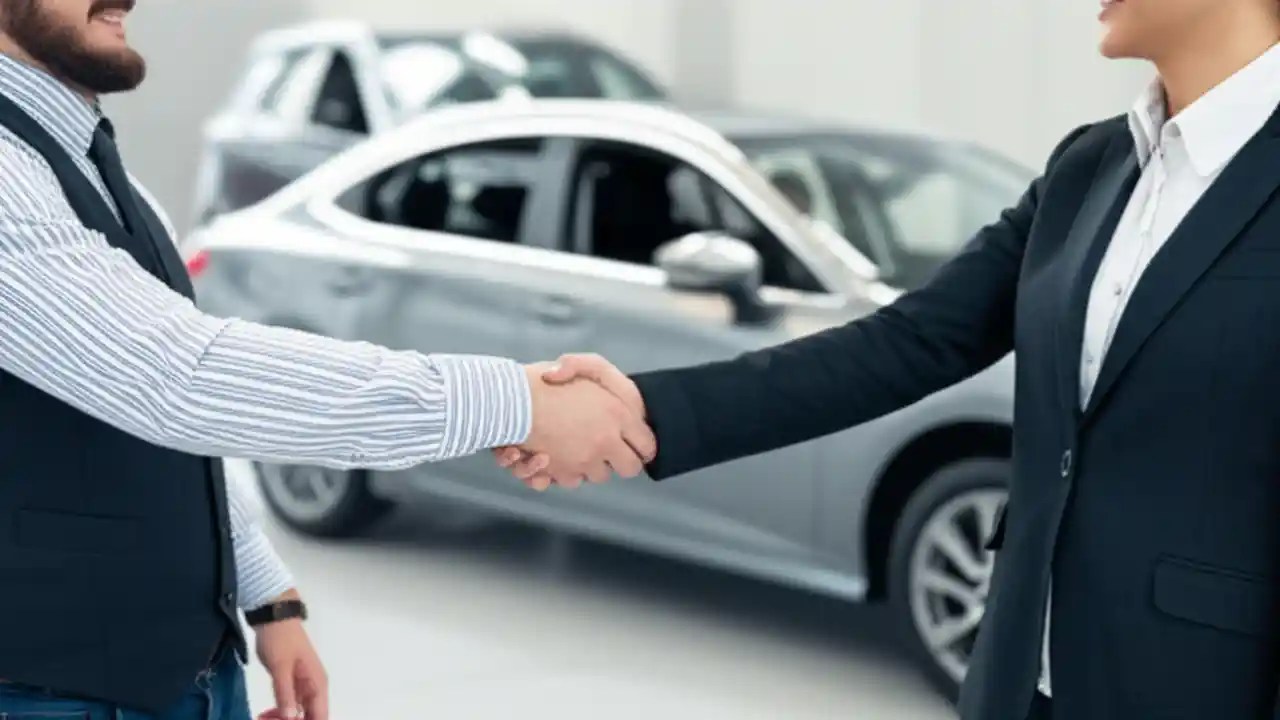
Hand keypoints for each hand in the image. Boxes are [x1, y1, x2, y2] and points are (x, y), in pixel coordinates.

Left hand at [255, 598, 327, 719]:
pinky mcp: (291, 682)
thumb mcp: (280, 667)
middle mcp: (314, 687)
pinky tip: (267, 715)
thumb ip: (285, 694)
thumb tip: (291, 718)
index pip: (321, 716)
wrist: (274, 617)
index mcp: (317, 683)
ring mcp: (303, 685)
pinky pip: (290, 704)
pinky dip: (281, 711)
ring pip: (299, 712)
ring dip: (286, 718)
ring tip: (266, 719)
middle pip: (311, 716)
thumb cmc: (280, 640)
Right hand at [498, 355, 650, 489]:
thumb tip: (619, 406)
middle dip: (619, 461)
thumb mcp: (588, 366)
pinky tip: (547, 456)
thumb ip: (608, 379)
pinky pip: (570, 481)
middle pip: (628, 468)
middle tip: (606, 448)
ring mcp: (583, 462)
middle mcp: (604, 443)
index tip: (633, 443)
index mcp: (619, 416)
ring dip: (588, 465)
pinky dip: (559, 472)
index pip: (647, 447)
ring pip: (597, 475)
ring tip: (572, 444)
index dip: (641, 447)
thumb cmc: (549, 380)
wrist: (508, 400)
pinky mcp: (559, 473)